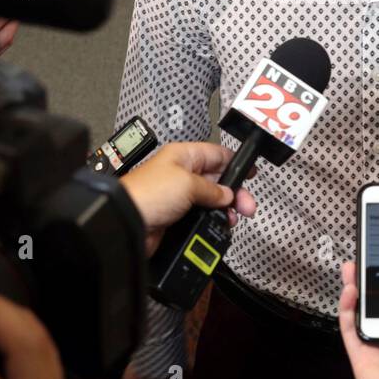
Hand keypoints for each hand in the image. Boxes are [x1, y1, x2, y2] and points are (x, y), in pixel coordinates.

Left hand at [119, 142, 256, 255]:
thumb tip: (227, 195)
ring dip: (225, 208)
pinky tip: (221, 224)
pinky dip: (213, 220)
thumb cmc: (147, 194)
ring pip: (211, 200)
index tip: (250, 172)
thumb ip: (212, 189)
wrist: (128, 223)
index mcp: (183, 156)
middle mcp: (181, 174)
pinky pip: (201, 215)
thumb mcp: (188, 184)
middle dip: (235, 191)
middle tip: (246, 204)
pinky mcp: (176, 216)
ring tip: (234, 216)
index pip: (216, 154)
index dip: (235, 162)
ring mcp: (178, 196)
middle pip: (217, 179)